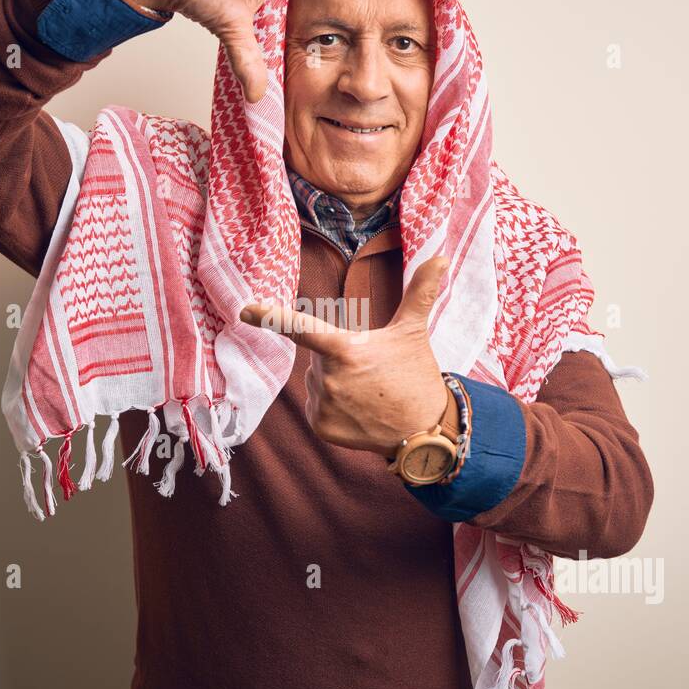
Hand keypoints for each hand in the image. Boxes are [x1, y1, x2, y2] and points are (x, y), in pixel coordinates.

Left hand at [238, 255, 452, 456]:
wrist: (424, 431)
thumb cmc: (416, 375)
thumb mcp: (414, 331)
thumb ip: (420, 291)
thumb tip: (442, 257)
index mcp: (345, 349)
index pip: (300, 326)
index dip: (270, 316)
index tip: (245, 309)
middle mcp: (328, 379)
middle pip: (318, 357)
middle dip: (338, 359)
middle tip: (372, 372)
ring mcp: (323, 405)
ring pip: (316, 382)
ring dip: (335, 383)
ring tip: (368, 392)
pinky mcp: (320, 426)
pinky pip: (316, 406)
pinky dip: (332, 406)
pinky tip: (358, 410)